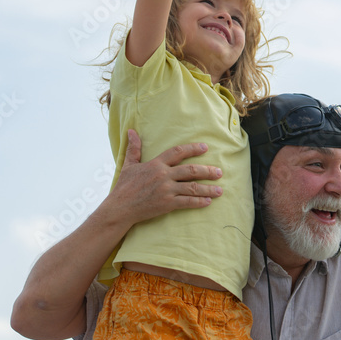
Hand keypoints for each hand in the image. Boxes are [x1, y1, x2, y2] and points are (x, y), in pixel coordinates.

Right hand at [106, 129, 222, 225]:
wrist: (119, 208)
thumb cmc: (124, 187)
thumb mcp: (129, 165)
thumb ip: (134, 148)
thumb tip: (131, 131)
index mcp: (156, 164)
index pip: (178, 152)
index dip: (192, 148)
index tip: (205, 147)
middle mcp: (163, 175)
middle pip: (191, 170)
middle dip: (208, 171)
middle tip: (220, 172)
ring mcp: (166, 190)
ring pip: (192, 187)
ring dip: (208, 188)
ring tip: (220, 190)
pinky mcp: (166, 204)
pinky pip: (187, 202)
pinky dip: (199, 202)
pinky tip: (208, 202)